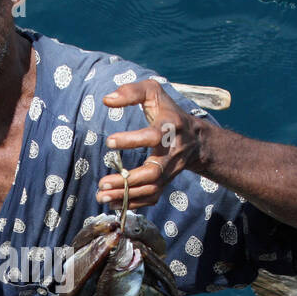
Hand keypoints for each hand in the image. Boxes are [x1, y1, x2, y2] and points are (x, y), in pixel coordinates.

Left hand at [95, 78, 204, 208]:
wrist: (195, 139)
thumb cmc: (168, 112)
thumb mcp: (154, 93)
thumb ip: (132, 91)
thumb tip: (107, 100)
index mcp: (170, 128)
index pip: (153, 137)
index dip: (132, 140)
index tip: (109, 141)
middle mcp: (172, 153)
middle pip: (153, 172)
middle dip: (127, 180)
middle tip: (102, 183)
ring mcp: (170, 170)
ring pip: (151, 189)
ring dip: (126, 195)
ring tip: (102, 195)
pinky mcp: (166, 182)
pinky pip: (151, 197)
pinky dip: (133, 203)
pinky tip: (113, 201)